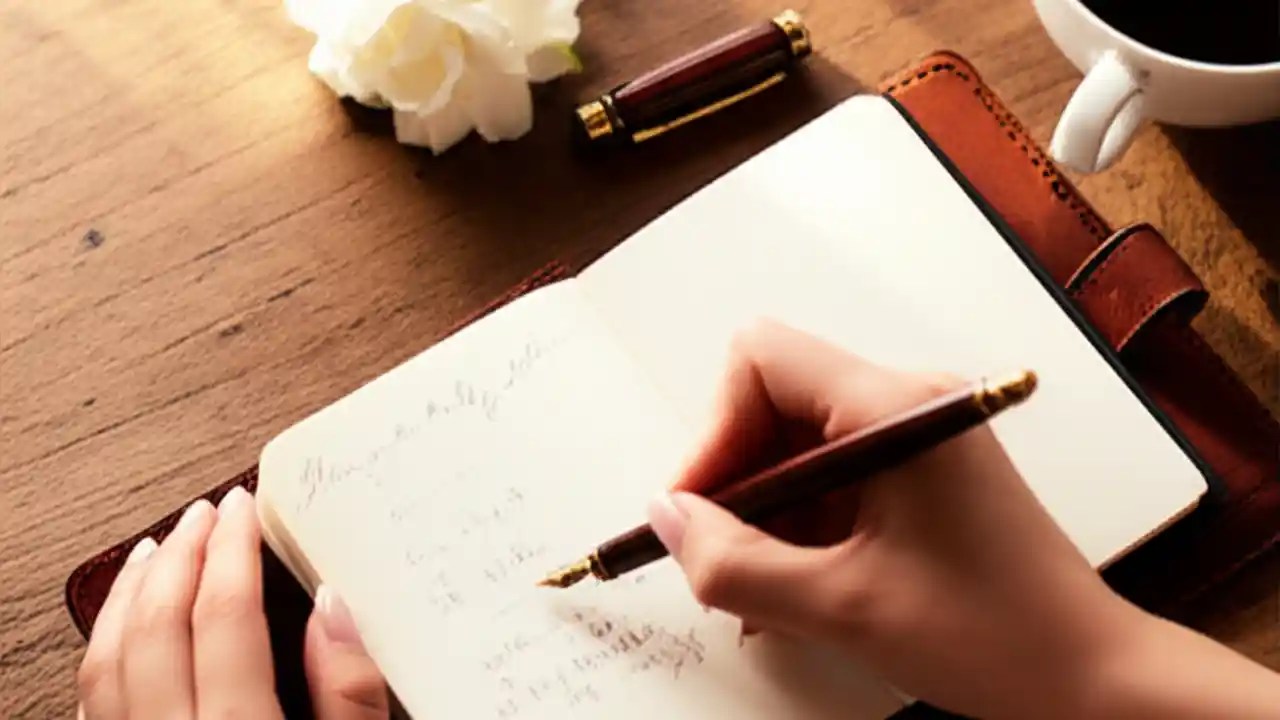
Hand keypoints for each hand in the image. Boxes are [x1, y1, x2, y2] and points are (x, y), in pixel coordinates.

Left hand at [76, 486, 388, 719]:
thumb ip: (349, 695)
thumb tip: (335, 610)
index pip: (225, 614)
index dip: (232, 548)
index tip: (241, 506)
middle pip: (157, 625)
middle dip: (180, 554)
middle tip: (203, 512)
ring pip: (106, 659)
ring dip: (130, 594)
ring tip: (155, 552)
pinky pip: (89, 700)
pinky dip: (103, 650)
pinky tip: (119, 631)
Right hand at [646, 320, 1279, 718]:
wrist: (1091, 676)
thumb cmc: (996, 636)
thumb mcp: (842, 606)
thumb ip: (735, 562)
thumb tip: (668, 519)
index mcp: (896, 409)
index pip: (761, 360)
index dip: (713, 432)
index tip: (698, 509)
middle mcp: (907, 403)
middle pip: (771, 401)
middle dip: (732, 480)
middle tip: (714, 556)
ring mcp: (916, 436)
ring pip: (796, 444)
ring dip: (763, 513)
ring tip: (755, 593)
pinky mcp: (920, 471)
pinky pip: (831, 476)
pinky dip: (798, 526)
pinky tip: (791, 589)